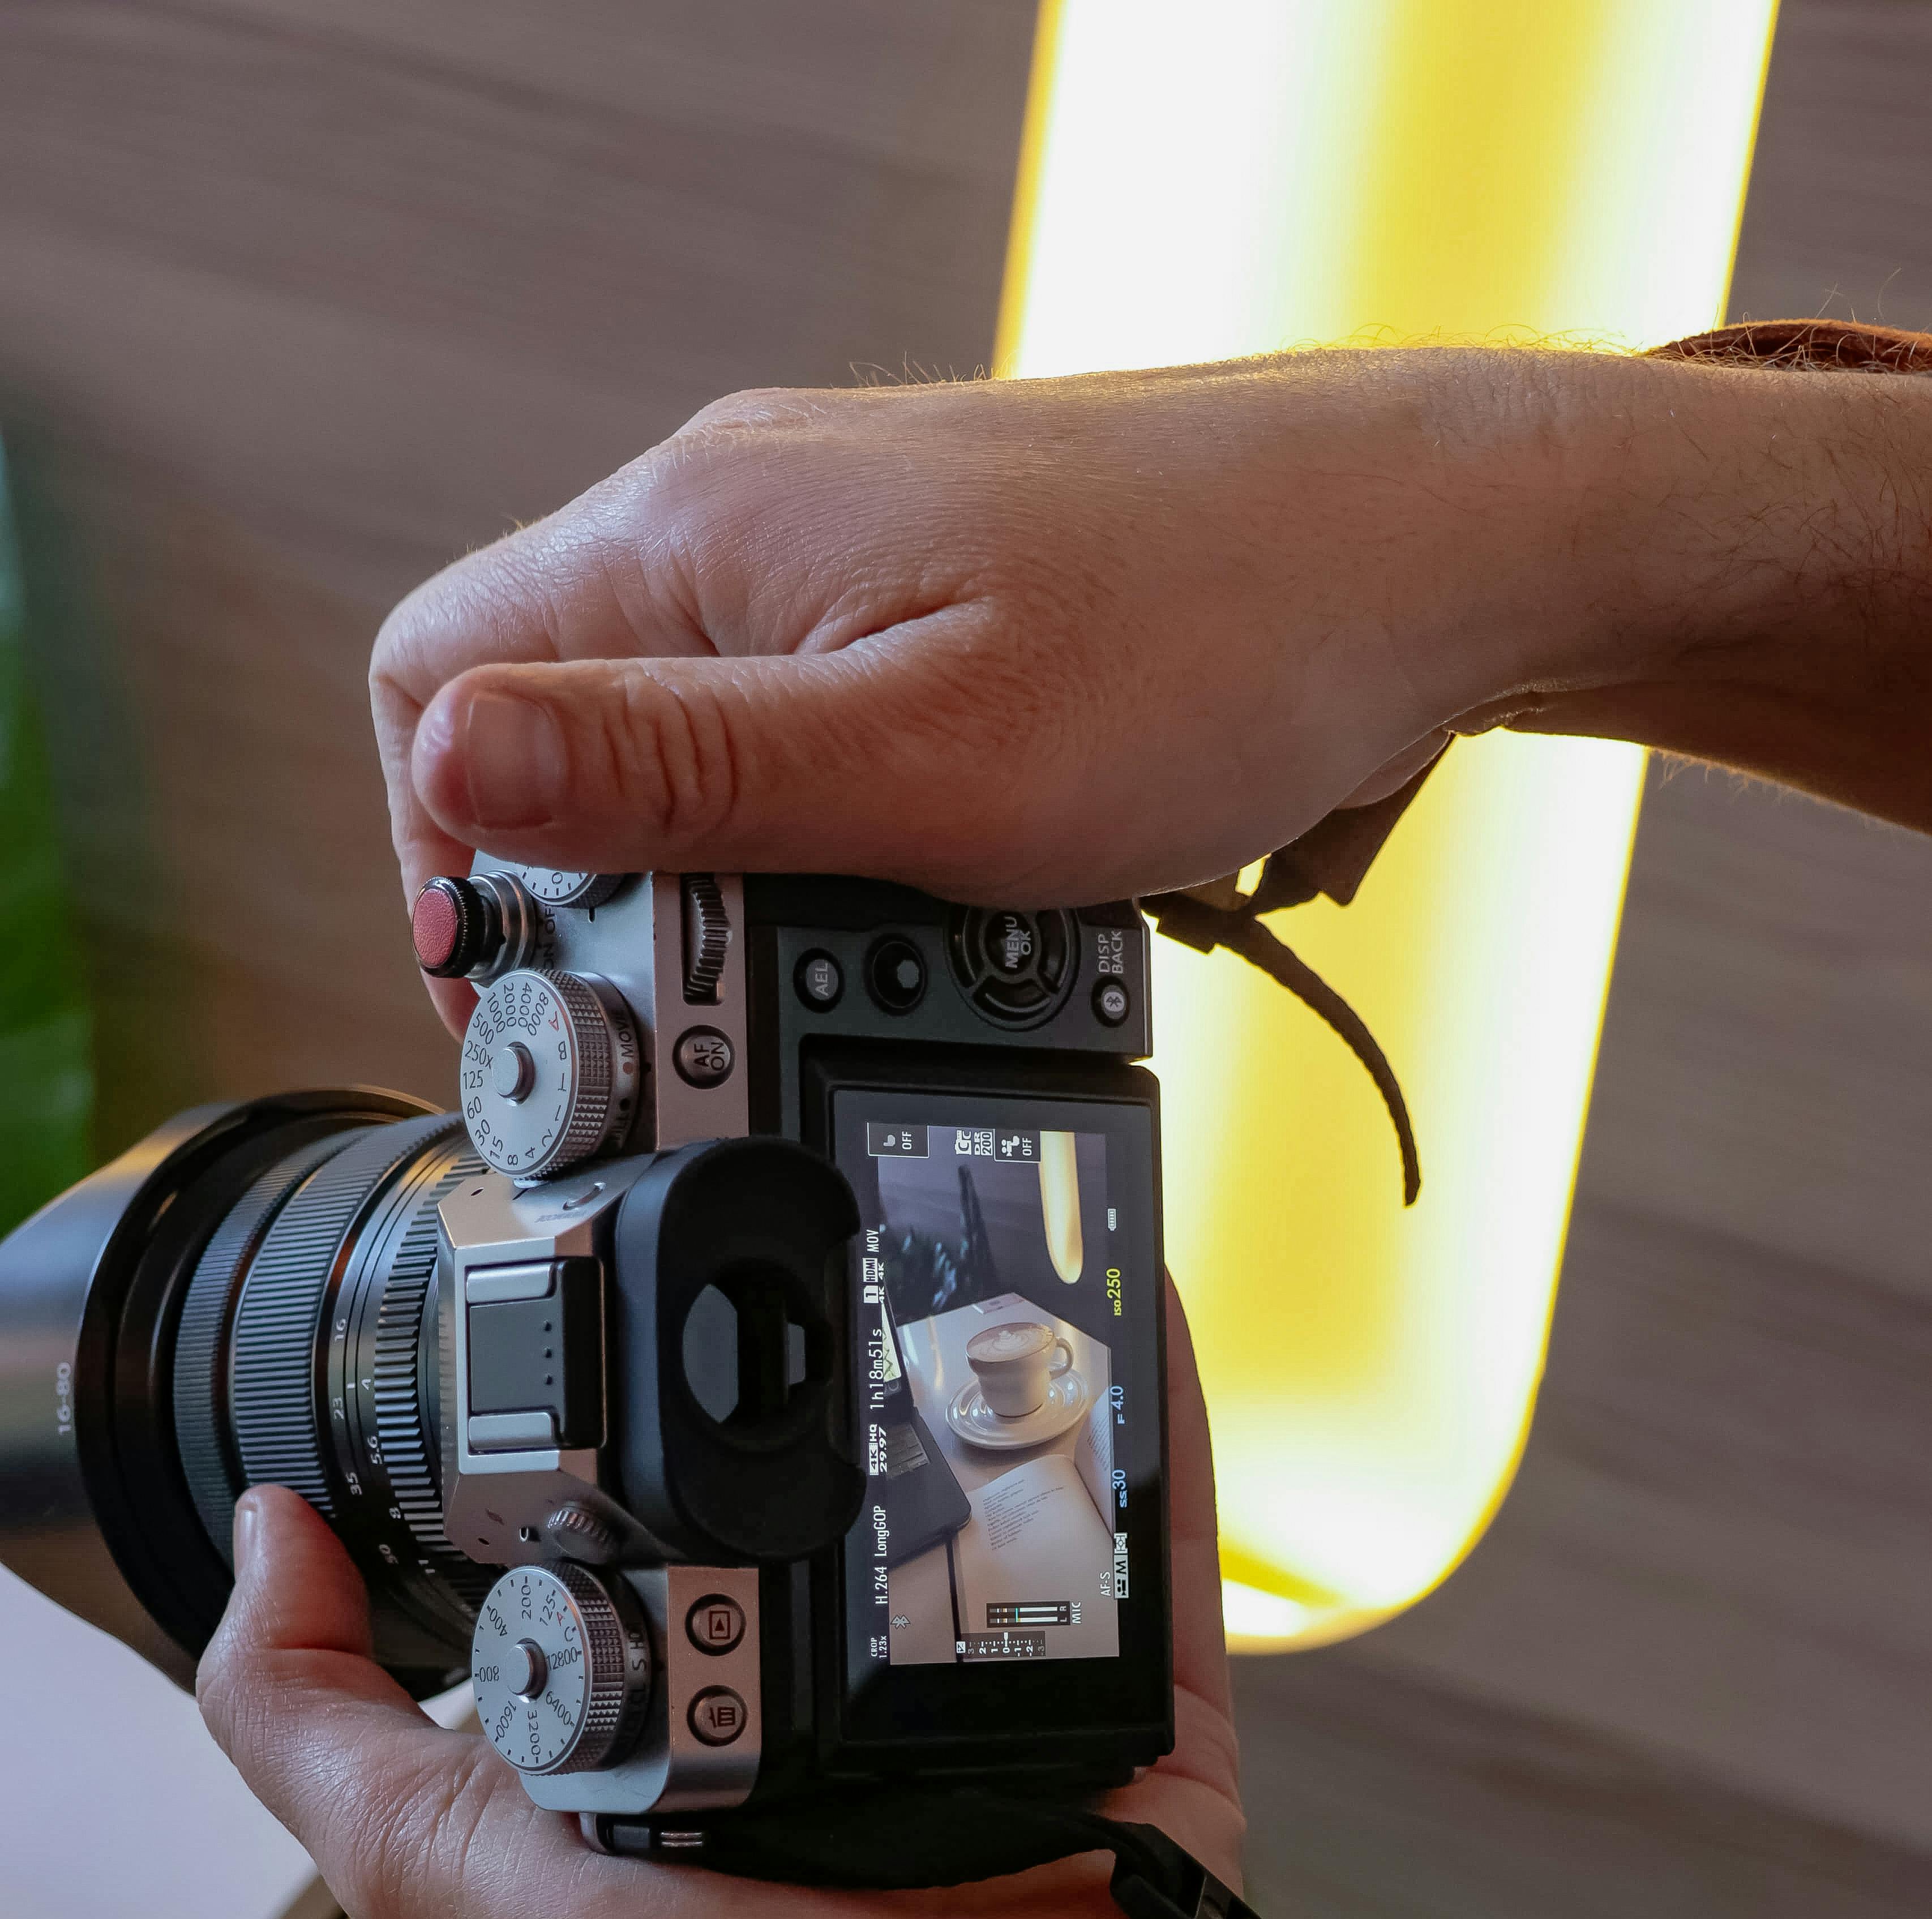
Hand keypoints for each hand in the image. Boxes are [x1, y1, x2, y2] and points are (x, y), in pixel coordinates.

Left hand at [197, 1284, 1241, 1918]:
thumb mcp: (422, 1852)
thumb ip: (303, 1709)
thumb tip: (267, 1535)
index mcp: (710, 1695)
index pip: (693, 1506)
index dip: (672, 1389)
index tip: (662, 1261)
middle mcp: (856, 1683)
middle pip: (868, 1471)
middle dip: (862, 1345)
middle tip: (850, 1211)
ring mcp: (1004, 1686)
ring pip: (1019, 1476)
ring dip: (1013, 1350)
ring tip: (994, 1210)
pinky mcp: (1134, 1713)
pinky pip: (1155, 1539)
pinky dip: (1153, 1412)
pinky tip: (1126, 1293)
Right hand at [373, 348, 1931, 1053]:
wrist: (1439, 556)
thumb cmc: (1224, 643)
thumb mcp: (924, 760)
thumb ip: (678, 774)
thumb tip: (451, 766)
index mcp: (703, 535)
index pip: (443, 682)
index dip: (453, 857)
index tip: (548, 992)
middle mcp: (750, 519)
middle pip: (569, 729)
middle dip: (630, 896)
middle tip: (739, 1011)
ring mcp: (851, 556)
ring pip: (704, 749)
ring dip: (757, 883)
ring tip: (880, 953)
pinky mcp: (940, 603)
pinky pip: (828, 739)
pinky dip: (862, 842)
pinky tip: (956, 892)